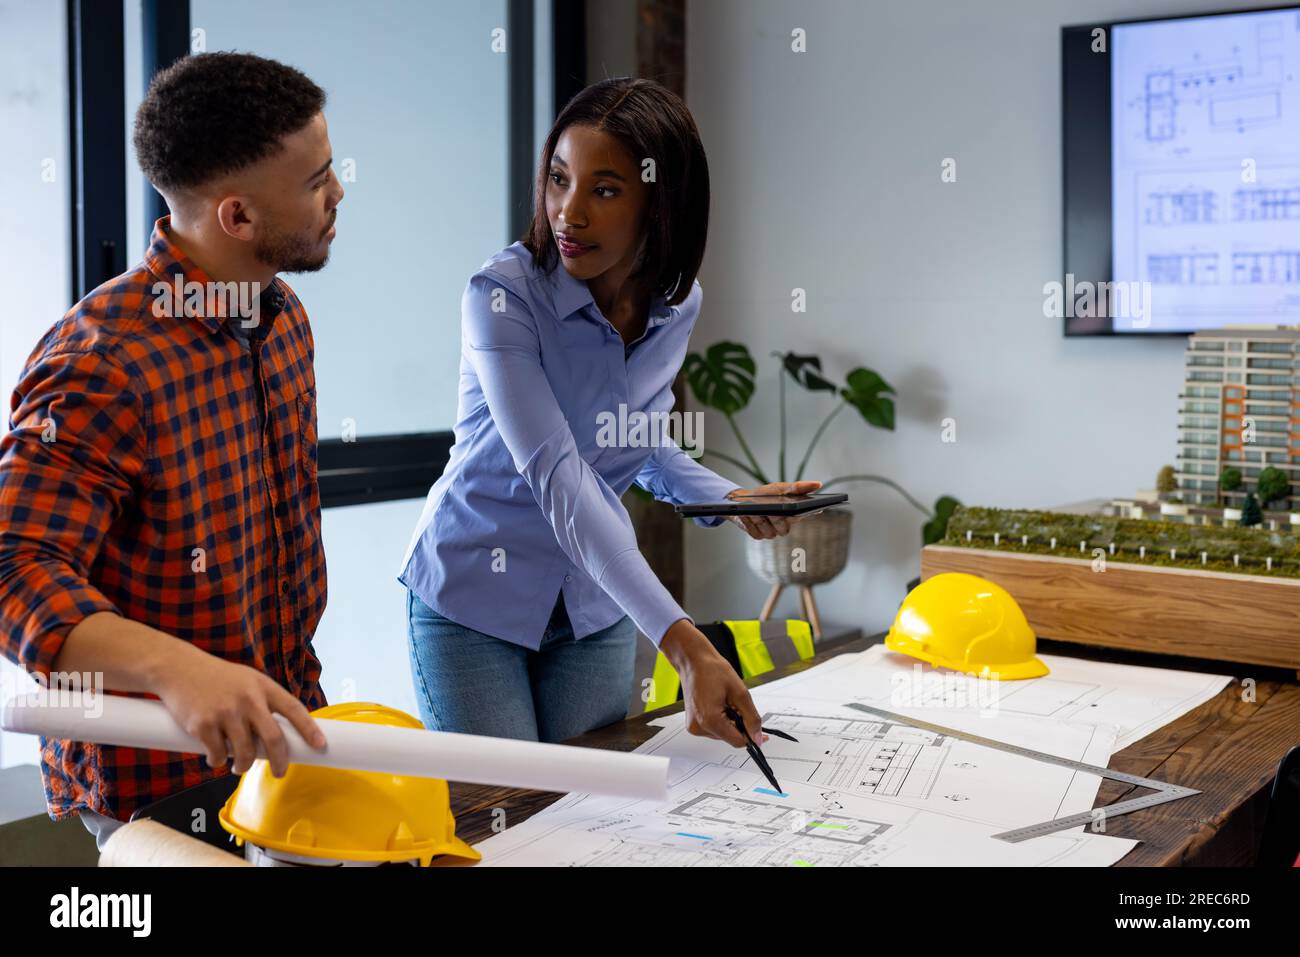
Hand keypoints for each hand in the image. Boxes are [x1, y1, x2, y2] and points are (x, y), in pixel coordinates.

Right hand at [154, 643, 327, 776]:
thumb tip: (278, 737)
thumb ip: (263, 703)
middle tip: (280, 772)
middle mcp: (248, 700)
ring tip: (240, 766)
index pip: (294, 710)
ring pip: (245, 753)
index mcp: (263, 687)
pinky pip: (218, 755)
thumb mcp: (248, 681)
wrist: (178, 668)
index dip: (310, 730)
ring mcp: (225, 713)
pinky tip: (216, 758)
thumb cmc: (218, 678)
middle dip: (280, 761)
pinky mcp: (202, 725)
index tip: (320, 746)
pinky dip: (218, 761)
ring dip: (244, 766)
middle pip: (273, 739)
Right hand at [660, 620, 766, 747]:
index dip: (752, 735)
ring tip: (724, 700)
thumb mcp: (740, 692)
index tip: (761, 731)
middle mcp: (699, 727)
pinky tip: (717, 703)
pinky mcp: (693, 724)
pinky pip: (714, 728)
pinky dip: (720, 719)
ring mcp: (694, 727)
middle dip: (739, 724)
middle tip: (737, 703)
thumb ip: (752, 718)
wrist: (693, 660)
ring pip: (722, 734)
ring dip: (730, 721)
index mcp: (710, 720)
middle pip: (730, 738)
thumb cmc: (712, 670)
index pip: (738, 741)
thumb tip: (758, 738)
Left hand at [725, 479, 822, 538]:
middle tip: (770, 510)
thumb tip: (818, 484)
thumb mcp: (780, 487)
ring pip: (770, 533)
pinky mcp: (758, 535)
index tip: (800, 513)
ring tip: (755, 511)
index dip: (803, 516)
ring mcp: (770, 532)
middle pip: (784, 529)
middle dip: (776, 518)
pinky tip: (748, 516)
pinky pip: (757, 533)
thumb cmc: (764, 494)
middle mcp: (783, 525)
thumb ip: (798, 487)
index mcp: (791, 514)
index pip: (801, 517)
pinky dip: (751, 524)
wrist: (743, 500)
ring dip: (761, 520)